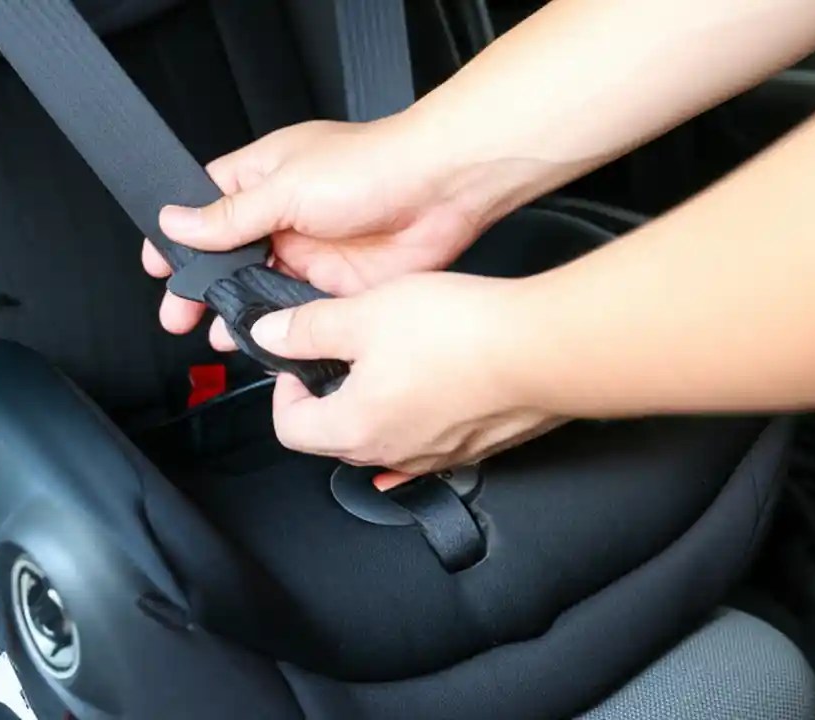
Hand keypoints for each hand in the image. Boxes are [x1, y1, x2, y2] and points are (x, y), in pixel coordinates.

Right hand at [143, 117, 530, 345]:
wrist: (441, 189)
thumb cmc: (372, 165)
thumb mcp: (285, 187)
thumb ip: (229, 215)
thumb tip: (176, 222)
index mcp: (261, 178)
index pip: (204, 208)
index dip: (178, 237)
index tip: (157, 267)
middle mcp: (281, 216)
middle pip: (226, 257)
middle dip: (200, 288)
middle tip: (179, 317)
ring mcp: (308, 252)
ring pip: (259, 290)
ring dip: (237, 313)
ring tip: (218, 335)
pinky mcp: (335, 284)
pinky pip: (297, 313)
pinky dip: (279, 330)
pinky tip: (263, 343)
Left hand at [247, 272, 566, 484]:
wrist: (543, 349)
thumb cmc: (461, 333)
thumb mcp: (363, 313)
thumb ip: (308, 328)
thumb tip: (271, 335)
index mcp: (353, 428)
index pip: (289, 427)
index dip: (284, 389)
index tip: (299, 360)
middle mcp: (391, 455)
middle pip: (334, 437)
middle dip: (327, 397)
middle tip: (340, 355)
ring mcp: (436, 457)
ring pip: (385, 438)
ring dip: (376, 405)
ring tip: (392, 357)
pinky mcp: (476, 448)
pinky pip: (431, 440)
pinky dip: (420, 418)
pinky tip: (430, 394)